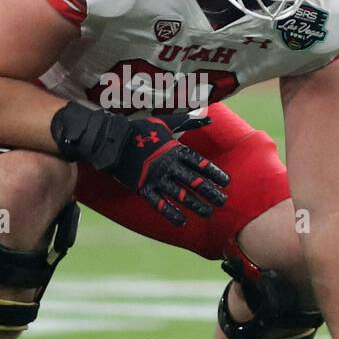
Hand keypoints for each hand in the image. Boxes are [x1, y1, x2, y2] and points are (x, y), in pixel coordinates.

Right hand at [52, 103, 229, 225]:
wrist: (113, 140)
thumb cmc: (140, 129)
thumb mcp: (165, 122)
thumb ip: (187, 122)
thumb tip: (208, 116)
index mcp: (175, 150)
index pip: (200, 163)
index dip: (214, 173)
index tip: (226, 182)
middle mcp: (168, 165)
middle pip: (194, 181)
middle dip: (210, 192)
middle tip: (223, 202)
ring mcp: (156, 177)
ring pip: (179, 194)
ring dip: (195, 205)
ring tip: (207, 213)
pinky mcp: (143, 187)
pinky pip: (159, 203)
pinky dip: (170, 213)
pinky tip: (181, 222)